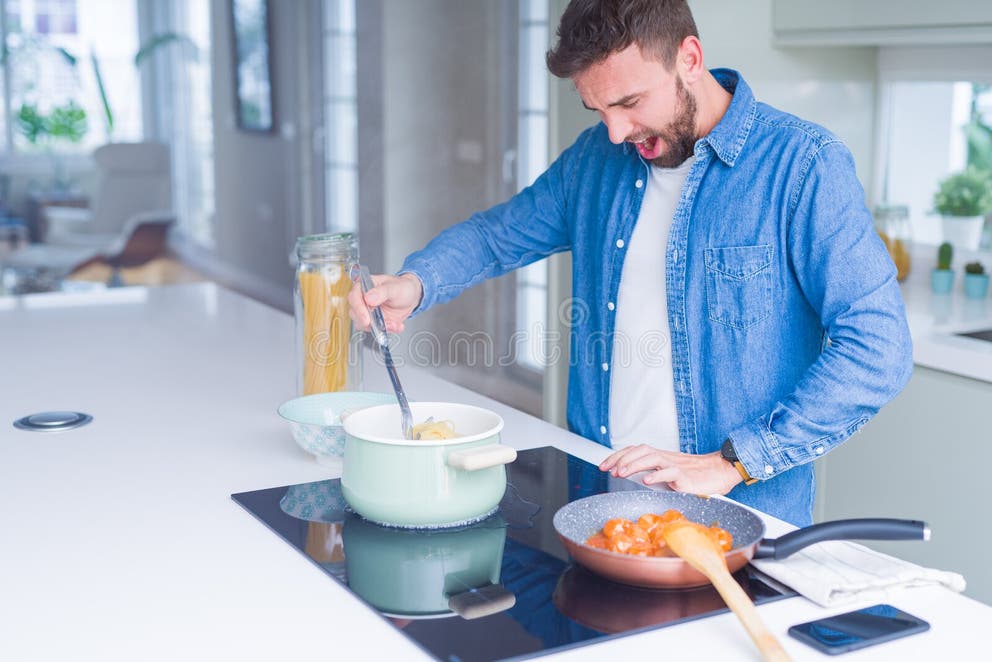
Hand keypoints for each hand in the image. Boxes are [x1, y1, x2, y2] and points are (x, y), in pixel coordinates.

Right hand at [348, 272, 422, 333]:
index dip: (358, 309)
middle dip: (369, 322)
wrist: (411, 298)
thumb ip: (382, 292)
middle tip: (381, 324)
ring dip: (380, 327)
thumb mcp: (394, 288)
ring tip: (394, 323)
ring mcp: (367, 312)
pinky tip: (397, 325)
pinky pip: (375, 330)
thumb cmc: (402, 287)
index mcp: (364, 286)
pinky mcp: (373, 322)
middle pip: (355, 314)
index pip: (354, 297)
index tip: (366, 318)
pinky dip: (387, 330)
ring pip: (364, 325)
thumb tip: (368, 298)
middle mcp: (362, 300)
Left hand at [599, 444, 742, 494]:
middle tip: (607, 469)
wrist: (721, 472)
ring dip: (634, 464)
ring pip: (652, 458)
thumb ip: (655, 474)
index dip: (618, 456)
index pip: (635, 451)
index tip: (603, 465)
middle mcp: (666, 458)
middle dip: (621, 459)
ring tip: (621, 473)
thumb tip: (636, 479)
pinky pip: (670, 473)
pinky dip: (657, 475)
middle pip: (640, 451)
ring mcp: (676, 466)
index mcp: (661, 457)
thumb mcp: (670, 474)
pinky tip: (646, 480)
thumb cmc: (697, 476)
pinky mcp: (686, 477)